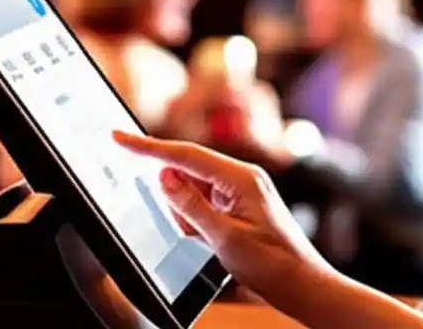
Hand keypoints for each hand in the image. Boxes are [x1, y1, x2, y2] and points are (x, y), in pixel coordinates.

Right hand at [112, 131, 333, 308]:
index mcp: (241, 177)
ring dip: (190, 216)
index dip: (148, 147)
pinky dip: (199, 222)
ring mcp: (240, 190)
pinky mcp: (238, 204)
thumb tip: (164, 176)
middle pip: (187, 173)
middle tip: (197, 230)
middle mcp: (241, 177)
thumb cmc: (272, 263)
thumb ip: (190, 204)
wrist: (303, 285)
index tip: (120, 136)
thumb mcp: (224, 236)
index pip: (186, 154)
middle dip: (178, 201)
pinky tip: (213, 241)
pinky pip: (203, 205)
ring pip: (192, 192)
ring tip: (212, 241)